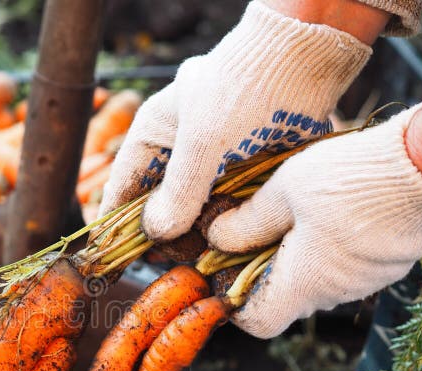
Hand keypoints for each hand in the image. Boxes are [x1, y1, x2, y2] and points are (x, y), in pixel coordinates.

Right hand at [99, 0, 370, 240]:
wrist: (308, 59)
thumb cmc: (244, 89)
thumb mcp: (204, 142)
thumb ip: (179, 191)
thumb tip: (156, 234)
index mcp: (153, 136)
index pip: (122, 188)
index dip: (115, 225)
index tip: (113, 258)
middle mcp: (178, 152)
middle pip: (158, 205)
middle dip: (163, 235)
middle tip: (170, 260)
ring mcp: (211, 163)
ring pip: (193, 211)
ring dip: (196, 235)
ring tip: (202, 256)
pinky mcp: (243, 172)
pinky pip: (226, 208)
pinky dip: (226, 227)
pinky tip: (231, 244)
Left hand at [207, 101, 421, 337]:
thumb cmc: (354, 177)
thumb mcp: (286, 190)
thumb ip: (247, 221)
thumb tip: (215, 239)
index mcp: (304, 283)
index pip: (258, 322)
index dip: (235, 302)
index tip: (225, 270)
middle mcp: (334, 293)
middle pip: (284, 299)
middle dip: (261, 270)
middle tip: (252, 228)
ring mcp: (365, 281)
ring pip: (314, 282)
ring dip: (295, 256)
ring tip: (290, 212)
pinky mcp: (386, 264)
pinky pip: (342, 268)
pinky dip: (325, 249)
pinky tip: (328, 210)